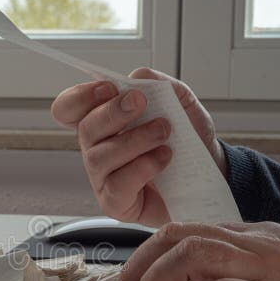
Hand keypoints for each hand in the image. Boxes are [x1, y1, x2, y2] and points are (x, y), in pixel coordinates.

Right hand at [51, 68, 225, 226]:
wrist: (210, 175)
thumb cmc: (187, 142)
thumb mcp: (181, 104)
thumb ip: (162, 86)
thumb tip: (137, 77)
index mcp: (103, 123)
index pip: (69, 109)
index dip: (80, 97)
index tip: (109, 88)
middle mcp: (97, 149)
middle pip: (84, 129)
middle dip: (112, 112)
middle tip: (140, 102)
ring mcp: (103, 178)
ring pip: (99, 157)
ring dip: (133, 140)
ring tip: (163, 132)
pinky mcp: (116, 203)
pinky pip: (118, 185)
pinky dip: (142, 167)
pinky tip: (163, 158)